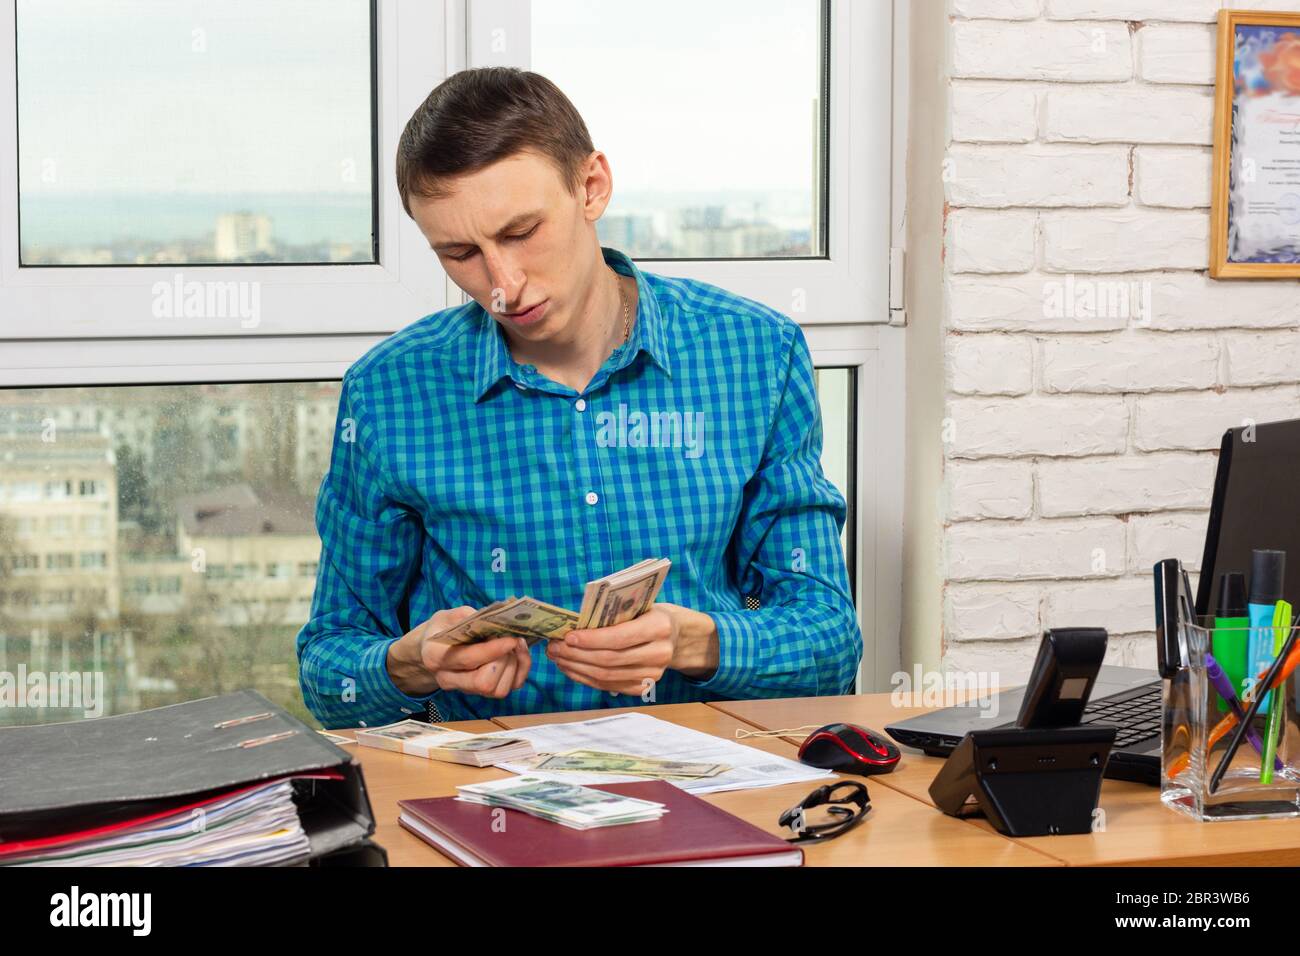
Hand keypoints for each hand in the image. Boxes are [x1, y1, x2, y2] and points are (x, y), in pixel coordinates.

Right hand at [387, 606, 530, 698]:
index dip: (493, 650)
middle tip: (511, 639)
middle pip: (484, 683)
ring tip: (515, 644)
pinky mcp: (483, 691)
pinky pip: (509, 688)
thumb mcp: (446, 616)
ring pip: (498, 690)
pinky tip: (519, 653)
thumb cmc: (442, 629)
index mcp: (435, 657)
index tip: (510, 638)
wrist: (433, 649)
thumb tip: (495, 618)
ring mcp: (466, 688)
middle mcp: (449, 679)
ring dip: (514, 666)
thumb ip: (467, 615)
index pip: (468, 659)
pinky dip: (521, 670)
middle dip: (504, 660)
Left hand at [546, 602, 718, 695]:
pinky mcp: (643, 688)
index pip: (619, 638)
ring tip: (557, 657)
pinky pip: (608, 686)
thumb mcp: (637, 605)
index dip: (591, 639)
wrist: (675, 635)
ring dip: (576, 668)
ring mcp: (653, 675)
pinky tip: (570, 668)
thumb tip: (572, 624)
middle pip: (610, 660)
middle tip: (554, 647)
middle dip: (576, 655)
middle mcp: (659, 654)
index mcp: (659, 627)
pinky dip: (585, 678)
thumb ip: (612, 614)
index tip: (567, 636)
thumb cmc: (648, 613)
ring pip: (606, 676)